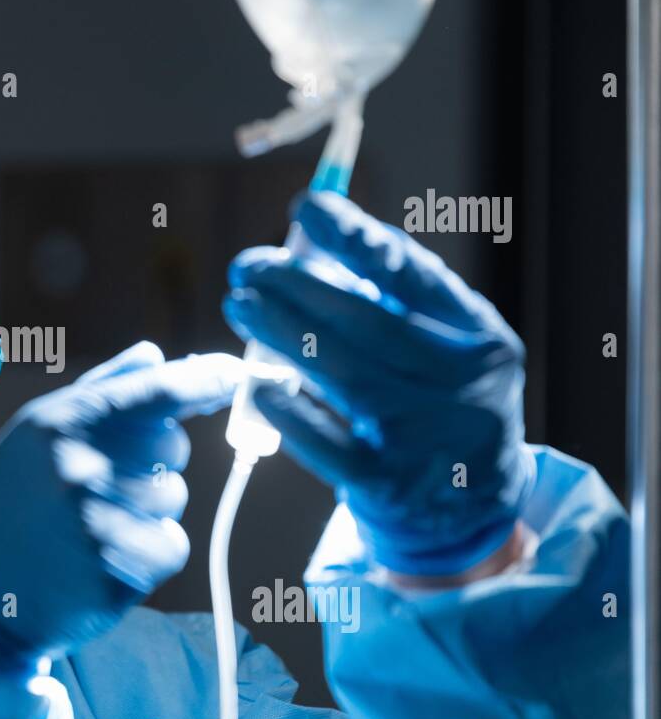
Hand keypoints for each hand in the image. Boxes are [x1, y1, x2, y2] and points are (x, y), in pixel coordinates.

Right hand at [0, 342, 242, 674]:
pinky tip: (105, 557)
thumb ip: (101, 393)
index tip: (231, 374)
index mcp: (62, 424)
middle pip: (174, 449)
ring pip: (174, 501)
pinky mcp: (111, 576)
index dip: (205, 380)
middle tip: (101, 483)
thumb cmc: (5, 502)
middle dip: (153, 462)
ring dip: (149, 512)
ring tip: (93, 525)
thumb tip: (158, 355)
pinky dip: (150, 554)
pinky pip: (171, 548)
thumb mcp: (36, 434)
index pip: (155, 392)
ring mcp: (97, 525)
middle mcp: (81, 469)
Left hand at [223, 191, 535, 576]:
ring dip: (284, 335)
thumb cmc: (438, 404)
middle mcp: (462, 386)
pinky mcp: (387, 485)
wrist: (470, 511)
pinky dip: (291, 412)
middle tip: (247, 265)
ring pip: (346, 377)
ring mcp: (425, 438)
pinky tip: (257, 384)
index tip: (306, 206)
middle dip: (300, 288)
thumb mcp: (440, 348)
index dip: (357, 239)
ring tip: (239, 304)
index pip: (414, 277)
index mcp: (479, 337)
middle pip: (371, 326)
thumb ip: (387, 302)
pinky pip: (328, 444)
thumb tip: (305, 248)